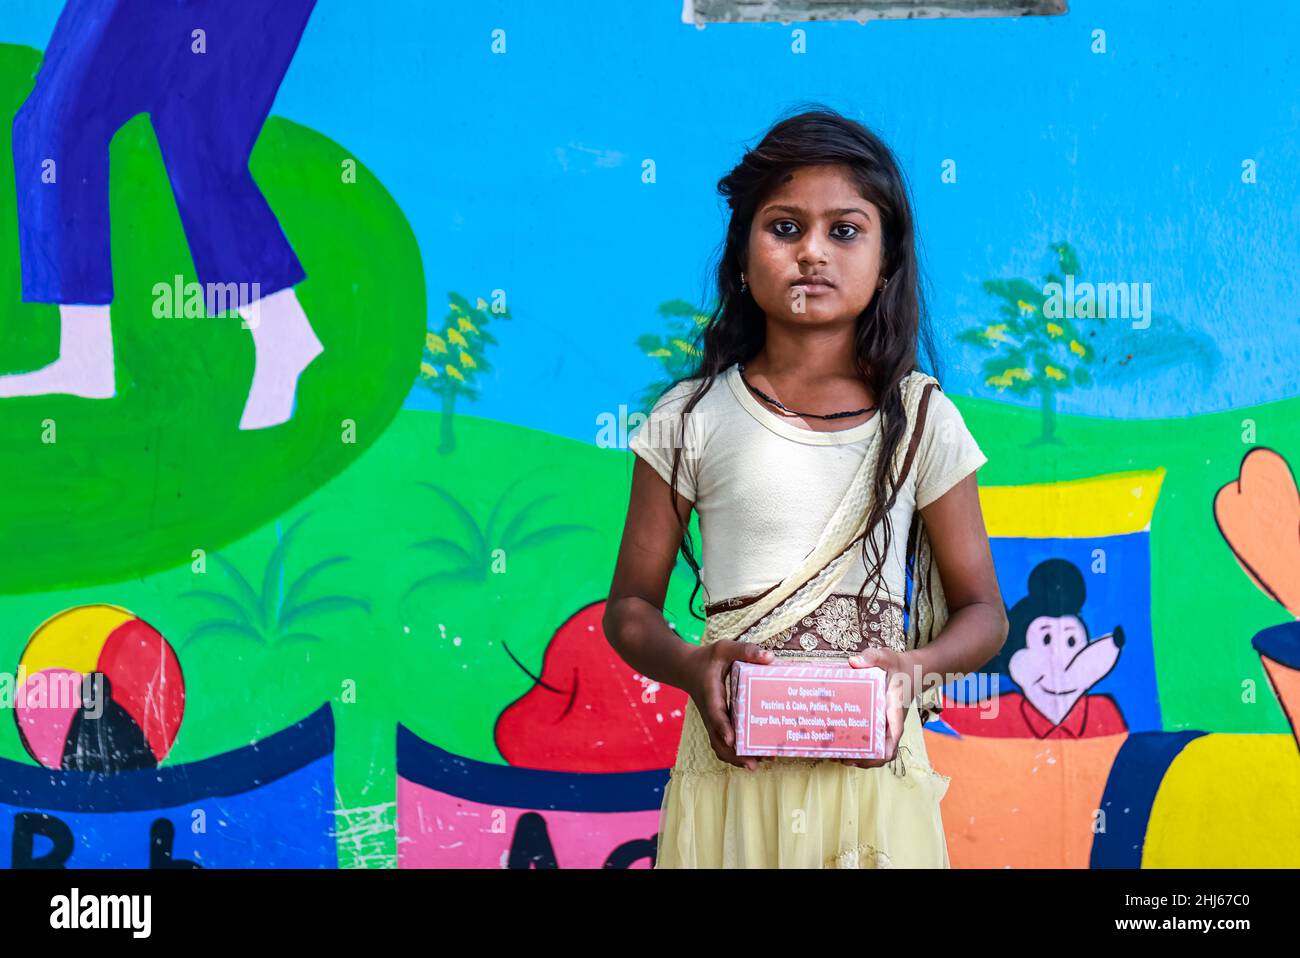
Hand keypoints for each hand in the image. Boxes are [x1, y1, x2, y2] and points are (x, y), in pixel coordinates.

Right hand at [682, 640, 775, 770]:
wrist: (686, 668)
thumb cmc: (707, 658)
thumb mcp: (724, 649)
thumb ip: (745, 651)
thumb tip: (770, 657)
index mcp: (711, 695)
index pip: (715, 714)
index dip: (723, 727)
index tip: (732, 739)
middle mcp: (710, 713)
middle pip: (717, 740)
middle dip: (735, 754)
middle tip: (756, 761)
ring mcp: (712, 721)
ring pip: (719, 746)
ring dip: (736, 758)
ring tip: (759, 763)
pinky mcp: (715, 724)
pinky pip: (722, 743)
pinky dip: (734, 753)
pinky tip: (752, 757)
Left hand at [835, 648, 917, 769]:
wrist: (910, 670)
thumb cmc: (898, 666)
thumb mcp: (887, 657)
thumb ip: (873, 657)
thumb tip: (853, 662)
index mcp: (895, 711)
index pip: (893, 737)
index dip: (881, 752)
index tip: (865, 756)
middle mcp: (891, 723)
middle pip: (883, 752)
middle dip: (865, 760)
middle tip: (841, 758)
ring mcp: (885, 725)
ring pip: (877, 750)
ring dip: (860, 757)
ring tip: (836, 756)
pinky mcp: (878, 723)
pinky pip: (871, 741)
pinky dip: (859, 746)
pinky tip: (840, 743)